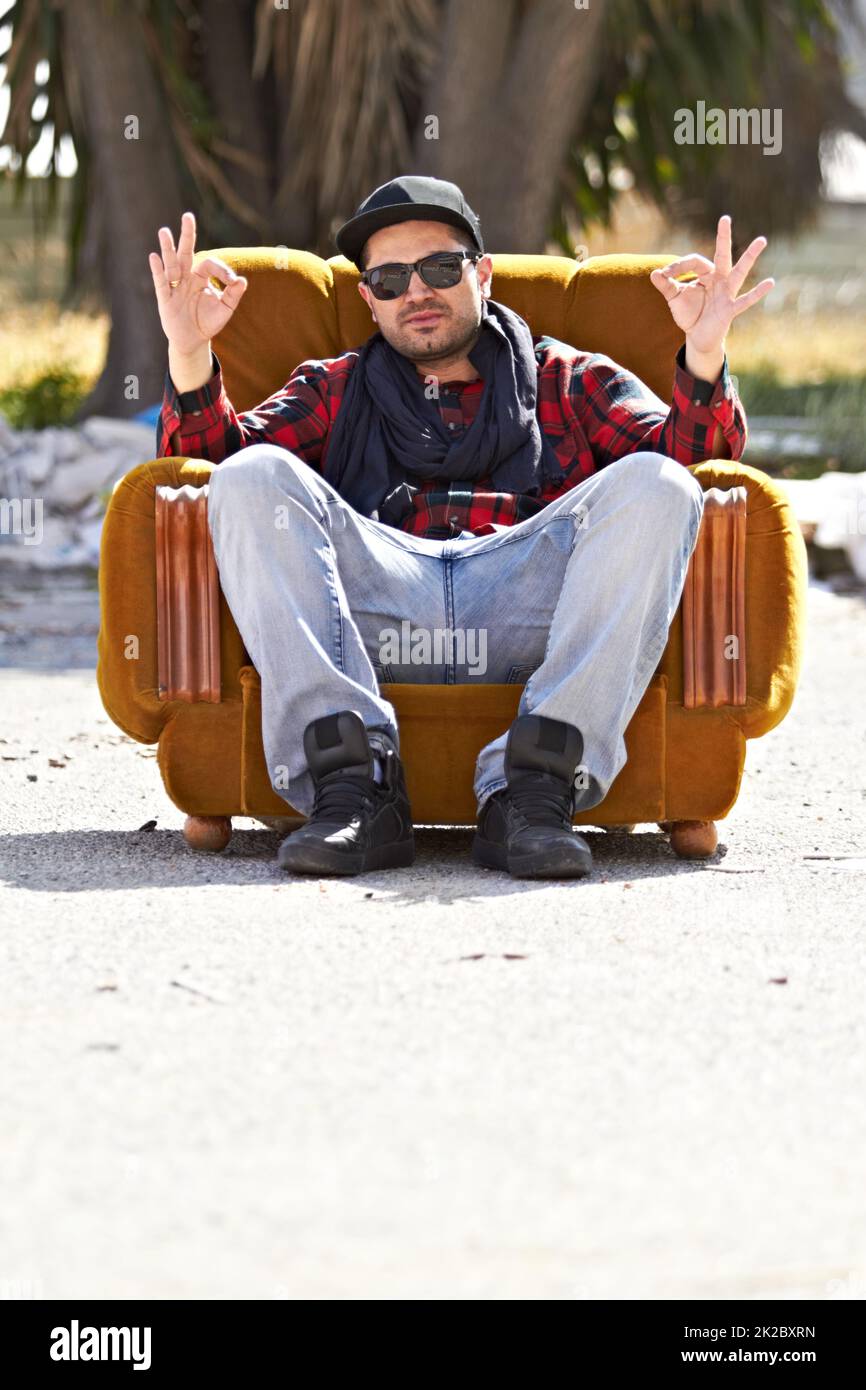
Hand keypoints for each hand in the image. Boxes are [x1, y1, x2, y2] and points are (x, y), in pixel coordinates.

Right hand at [148, 211, 247, 356]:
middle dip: (187, 235)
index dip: (221, 270)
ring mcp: (175, 286)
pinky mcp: (166, 298)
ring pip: (171, 264)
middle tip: (188, 216)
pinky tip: (154, 257)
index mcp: (200, 276)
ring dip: (168, 248)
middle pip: (186, 252)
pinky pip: (161, 282)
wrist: (194, 340)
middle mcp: (186, 277)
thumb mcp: (225, 309)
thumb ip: (234, 295)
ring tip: (164, 231)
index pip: (209, 264)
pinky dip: (158, 270)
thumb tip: (242, 280)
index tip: (232, 281)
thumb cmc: (209, 321)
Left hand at [650, 214, 773, 356]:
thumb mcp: (674, 298)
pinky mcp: (730, 309)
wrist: (698, 336)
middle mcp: (719, 279)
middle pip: (722, 255)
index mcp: (706, 274)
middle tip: (725, 218)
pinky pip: (745, 300)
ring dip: (749, 257)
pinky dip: (757, 293)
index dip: (678, 266)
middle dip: (723, 238)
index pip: (694, 261)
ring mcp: (727, 293)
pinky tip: (770, 282)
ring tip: (761, 240)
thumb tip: (653, 273)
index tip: (664, 275)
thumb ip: (665, 285)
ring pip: (739, 272)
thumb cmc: (689, 313)